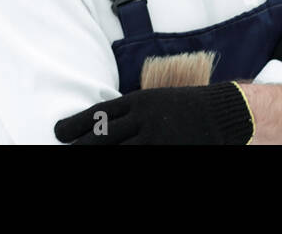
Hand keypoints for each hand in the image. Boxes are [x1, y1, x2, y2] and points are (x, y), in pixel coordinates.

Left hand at [54, 81, 253, 144]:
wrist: (223, 112)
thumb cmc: (187, 107)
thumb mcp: (157, 101)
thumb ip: (131, 113)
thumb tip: (102, 124)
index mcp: (140, 101)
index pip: (100, 113)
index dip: (76, 123)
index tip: (58, 132)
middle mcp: (144, 119)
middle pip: (102, 136)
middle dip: (81, 147)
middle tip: (67, 152)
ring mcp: (156, 139)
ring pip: (118, 154)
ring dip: (100, 157)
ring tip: (81, 159)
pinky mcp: (168, 152)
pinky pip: (140, 163)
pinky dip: (126, 164)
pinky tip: (116, 181)